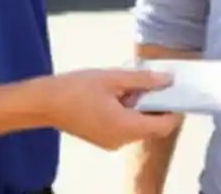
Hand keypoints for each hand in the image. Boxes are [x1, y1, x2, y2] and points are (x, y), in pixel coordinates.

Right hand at [43, 68, 180, 150]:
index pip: (164, 125)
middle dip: (154, 104)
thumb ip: (143, 79)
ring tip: (125, 85)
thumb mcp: (112, 77)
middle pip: (151, 126)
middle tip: (149, 81)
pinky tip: (115, 95)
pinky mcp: (103, 139)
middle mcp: (121, 140)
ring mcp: (111, 142)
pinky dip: (127, 112)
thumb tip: (167, 80)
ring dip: (139, 107)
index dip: (174, 109)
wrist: (43, 103)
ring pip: (138, 126)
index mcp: (126, 127)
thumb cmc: (74, 89)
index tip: (176, 92)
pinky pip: (125, 127)